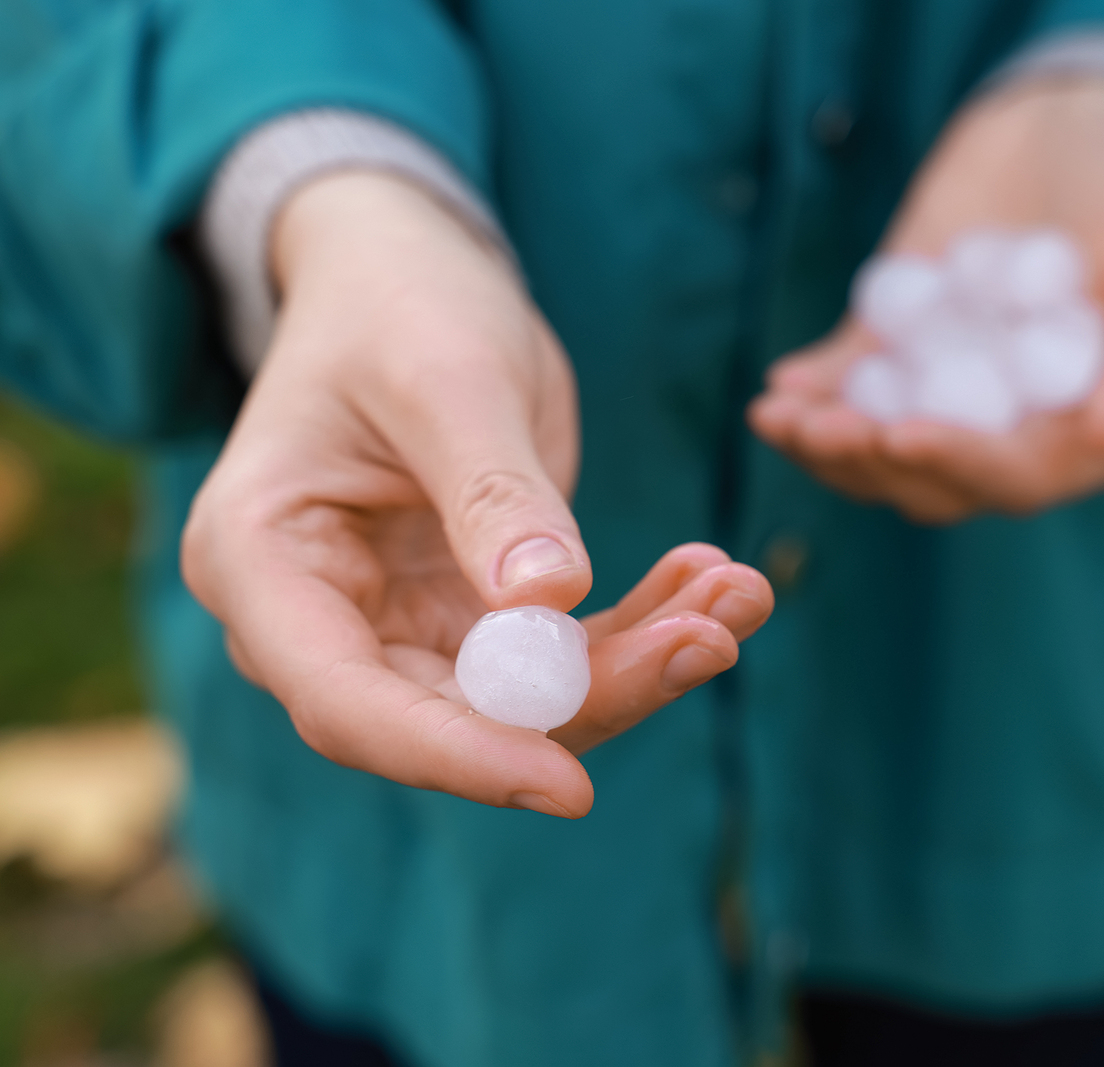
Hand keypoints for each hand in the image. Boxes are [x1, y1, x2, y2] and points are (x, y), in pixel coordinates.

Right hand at [182, 172, 771, 817]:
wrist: (405, 275)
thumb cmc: (399, 305)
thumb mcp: (449, 380)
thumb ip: (493, 492)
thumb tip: (550, 603)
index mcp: (261, 563)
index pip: (348, 702)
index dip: (458, 755)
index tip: (571, 789)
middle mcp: (320, 618)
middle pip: (454, 712)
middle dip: (595, 691)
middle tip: (714, 634)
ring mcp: (396, 621)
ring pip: (525, 695)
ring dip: (640, 656)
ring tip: (739, 594)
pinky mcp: (468, 613)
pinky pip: (562, 649)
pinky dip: (641, 622)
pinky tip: (713, 577)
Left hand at [749, 79, 1103, 523]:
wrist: (1082, 125)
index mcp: (1092, 435)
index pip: (1023, 475)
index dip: (962, 464)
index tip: (901, 436)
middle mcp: (1016, 431)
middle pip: (937, 479)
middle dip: (872, 460)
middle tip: (821, 428)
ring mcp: (951, 394)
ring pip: (880, 452)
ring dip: (827, 445)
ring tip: (779, 418)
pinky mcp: (901, 354)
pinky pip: (850, 389)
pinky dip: (812, 393)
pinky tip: (777, 390)